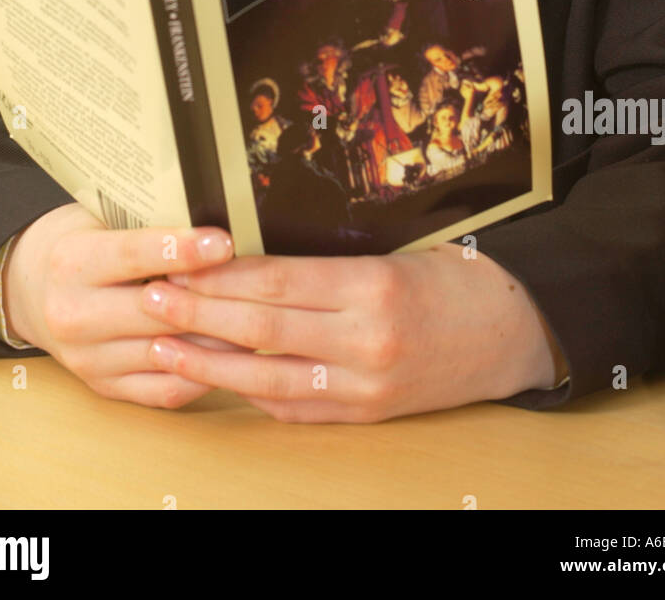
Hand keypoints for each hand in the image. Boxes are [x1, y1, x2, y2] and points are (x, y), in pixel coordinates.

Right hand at [3, 202, 241, 406]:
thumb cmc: (86, 242)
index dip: (181, 249)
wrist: (34, 288)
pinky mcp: (105, 387)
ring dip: (218, 338)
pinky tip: (236, 351)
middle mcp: (73, 315)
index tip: (225, 242)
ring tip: (260, 317)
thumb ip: (150, 224)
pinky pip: (166, 388)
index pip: (132, 255)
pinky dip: (205, 371)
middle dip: (212, 297)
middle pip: (153, 311)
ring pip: (167, 353)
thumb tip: (216, 224)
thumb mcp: (104, 219)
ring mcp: (87, 359)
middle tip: (261, 284)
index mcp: (71, 263)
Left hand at [141, 243, 561, 422]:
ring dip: (210, 362)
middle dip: (199, 313)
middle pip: (263, 328)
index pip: (277, 279)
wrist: (515, 331)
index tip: (177, 260)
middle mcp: (365, 341)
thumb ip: (328, 261)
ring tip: (162, 344)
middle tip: (149, 296)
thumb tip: (248, 255)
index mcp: (372, 287)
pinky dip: (249, 392)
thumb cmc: (456, 277)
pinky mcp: (366, 413)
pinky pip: (296, 406)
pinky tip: (214, 376)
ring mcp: (365, 385)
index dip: (221, 274)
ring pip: (269, 376)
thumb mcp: (396, 251)